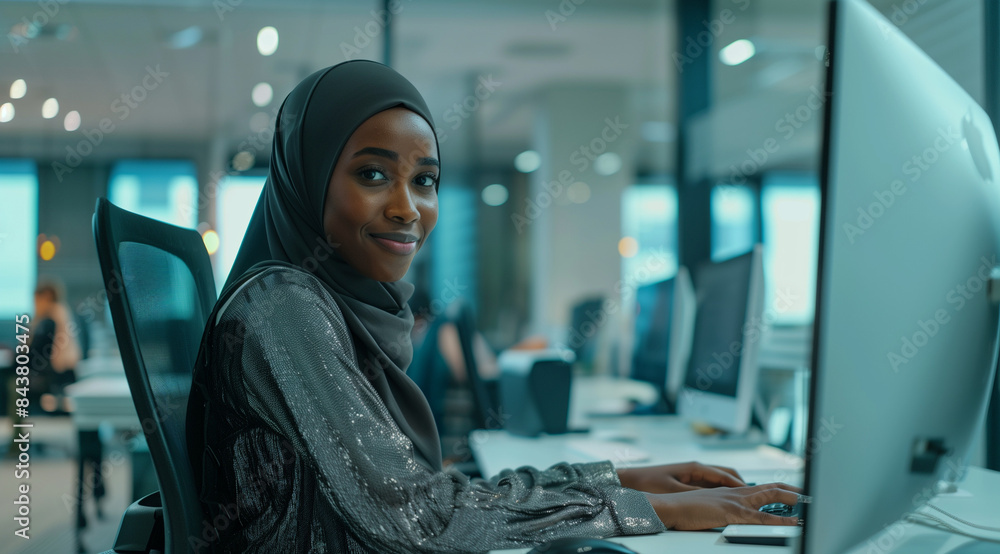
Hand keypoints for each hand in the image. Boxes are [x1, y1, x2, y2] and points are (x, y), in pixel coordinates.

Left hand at [617, 462, 744, 493]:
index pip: (726, 475)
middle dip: (740, 485)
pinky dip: (720, 492)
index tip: (754, 494)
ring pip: (718, 480)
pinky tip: (723, 503)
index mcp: (695, 467)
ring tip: (743, 501)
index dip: (741, 485)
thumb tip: (717, 498)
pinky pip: (709, 485)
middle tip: (753, 498)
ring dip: (731, 488)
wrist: (629, 480)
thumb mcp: (674, 491)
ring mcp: (691, 474)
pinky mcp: (686, 480)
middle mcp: (696, 468)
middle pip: (726, 474)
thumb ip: (695, 493)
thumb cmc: (648, 483)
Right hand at [644, 483, 802, 529]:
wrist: (667, 504)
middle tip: (807, 493)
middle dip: (790, 489)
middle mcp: (734, 492)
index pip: (758, 487)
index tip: (791, 490)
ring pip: (769, 497)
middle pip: (769, 487)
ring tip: (808, 501)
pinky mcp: (731, 513)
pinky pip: (760, 518)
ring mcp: (734, 501)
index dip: (777, 487)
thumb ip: (718, 507)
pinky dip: (779, 520)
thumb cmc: (680, 507)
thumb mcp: (703, 505)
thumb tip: (726, 514)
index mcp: (728, 491)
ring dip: (790, 498)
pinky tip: (792, 522)